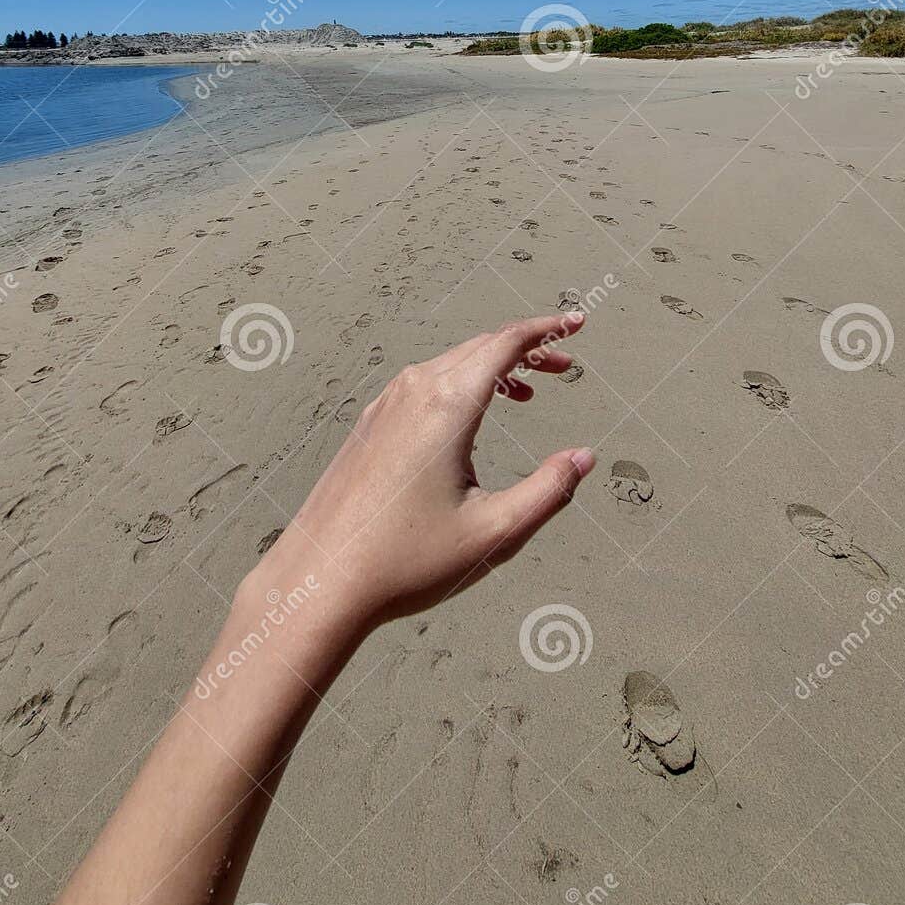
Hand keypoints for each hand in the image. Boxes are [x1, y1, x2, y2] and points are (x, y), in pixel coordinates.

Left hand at [242, 313, 593, 636]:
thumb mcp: (495, 532)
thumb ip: (548, 491)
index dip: (547, 329)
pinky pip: (423, 384)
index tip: (577, 323)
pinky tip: (469, 418)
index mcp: (447, 406)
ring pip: (450, 364)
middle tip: (566, 364)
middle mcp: (413, 393)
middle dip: (528, 348)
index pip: (506, 343)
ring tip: (528, 391)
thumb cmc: (405, 562)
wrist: (320, 582)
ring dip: (493, 367)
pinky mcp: (369, 426)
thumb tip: (584, 458)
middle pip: (481, 347)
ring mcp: (384, 406)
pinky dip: (459, 383)